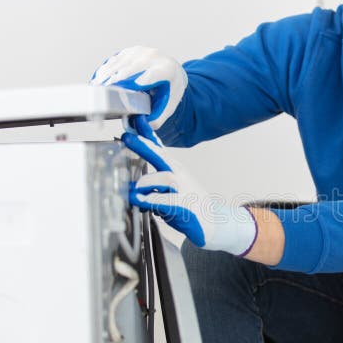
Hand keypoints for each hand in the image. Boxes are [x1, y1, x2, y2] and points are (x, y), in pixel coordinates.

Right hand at [90, 46, 187, 132]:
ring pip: (119, 64)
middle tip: (103, 95)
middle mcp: (153, 57)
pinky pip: (114, 61)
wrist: (173, 71)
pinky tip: (97, 81)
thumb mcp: (169, 106)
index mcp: (167, 69)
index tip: (130, 88)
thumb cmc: (170, 90)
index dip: (141, 80)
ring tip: (96, 89)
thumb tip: (139, 125)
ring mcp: (139, 52)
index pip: (154, 75)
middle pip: (132, 69)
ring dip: (106, 77)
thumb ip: (156, 118)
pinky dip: (105, 71)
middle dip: (116, 82)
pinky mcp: (128, 52)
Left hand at [122, 132, 257, 255]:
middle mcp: (179, 176)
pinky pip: (164, 200)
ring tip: (134, 194)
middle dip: (143, 146)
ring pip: (162, 178)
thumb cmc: (191, 205)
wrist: (215, 222)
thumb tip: (130, 189)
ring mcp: (184, 190)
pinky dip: (150, 199)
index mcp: (174, 170)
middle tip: (127, 137)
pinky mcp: (184, 206)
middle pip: (161, 156)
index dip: (147, 135)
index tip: (137, 121)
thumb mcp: (172, 189)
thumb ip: (153, 185)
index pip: (159, 149)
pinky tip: (139, 200)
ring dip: (145, 184)